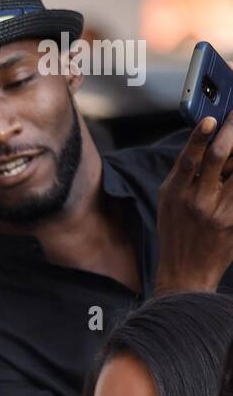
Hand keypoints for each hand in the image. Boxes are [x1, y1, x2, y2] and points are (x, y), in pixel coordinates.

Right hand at [155, 115, 232, 293]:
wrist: (186, 274)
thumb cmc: (176, 235)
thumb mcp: (168, 202)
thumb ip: (183, 173)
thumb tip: (203, 142)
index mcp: (176, 194)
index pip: (190, 159)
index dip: (200, 137)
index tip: (210, 120)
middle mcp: (197, 202)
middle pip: (219, 157)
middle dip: (231, 132)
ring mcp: (220, 212)